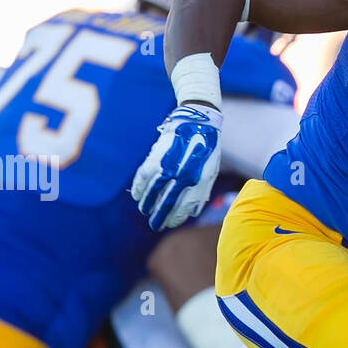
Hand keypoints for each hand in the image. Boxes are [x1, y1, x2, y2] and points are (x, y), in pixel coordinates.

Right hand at [132, 103, 222, 231]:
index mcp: (198, 182)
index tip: (169, 224)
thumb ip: (201, 193)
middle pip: (166, 203)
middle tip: (154, 225)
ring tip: (144, 211)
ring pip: (152, 191)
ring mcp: (168, 167)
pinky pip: (143, 176)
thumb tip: (192, 213)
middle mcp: (182, 177)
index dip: (175, 218)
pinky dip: (138, 187)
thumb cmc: (206, 150)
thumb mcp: (210, 173)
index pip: (183, 208)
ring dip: (147, 203)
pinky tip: (136, 195)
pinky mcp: (157, 156)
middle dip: (159, 216)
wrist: (198, 122)